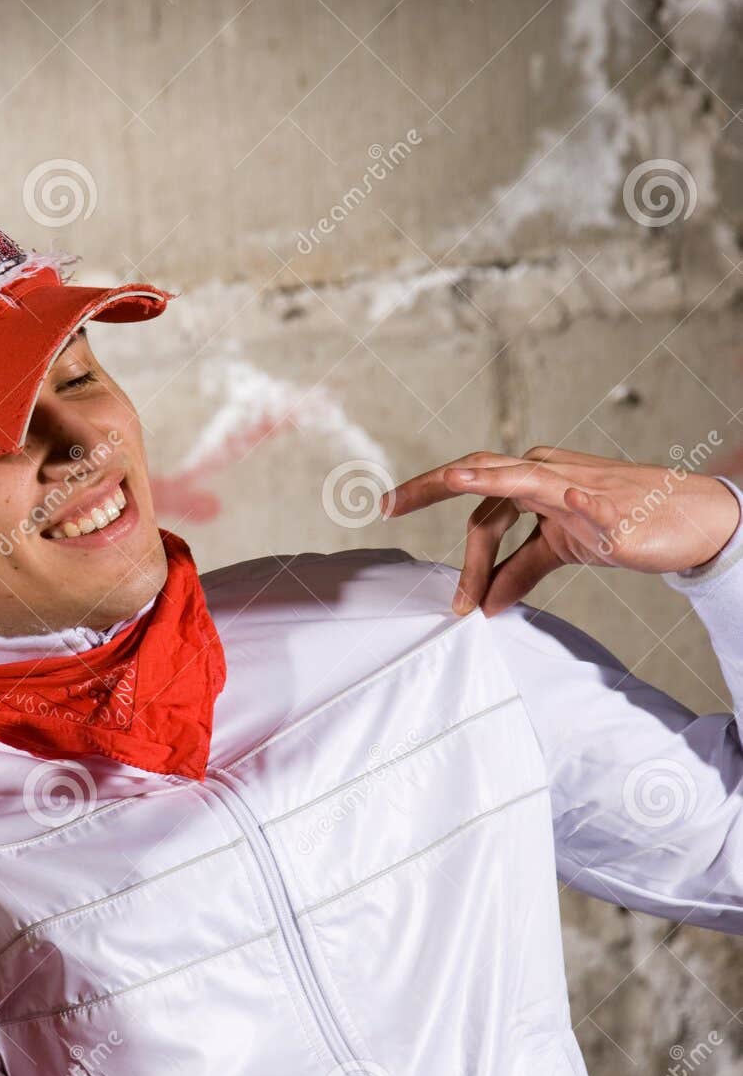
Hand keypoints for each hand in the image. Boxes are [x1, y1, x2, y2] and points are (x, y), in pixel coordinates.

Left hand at [385, 446, 740, 616]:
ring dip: (487, 481)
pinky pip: (593, 502)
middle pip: (482, 478)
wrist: (689, 519)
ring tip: (450, 480)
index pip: (473, 494)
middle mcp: (547, 473)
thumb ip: (518, 571)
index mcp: (531, 480)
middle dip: (433, 488)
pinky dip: (580, 500)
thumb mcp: (560, 549)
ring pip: (525, 479)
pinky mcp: (613, 509)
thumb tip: (482, 603)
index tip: (386, 508)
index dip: (427, 498)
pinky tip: (569, 497)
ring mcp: (579, 487)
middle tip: (388, 506)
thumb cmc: (620, 526)